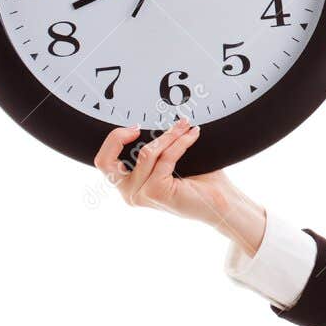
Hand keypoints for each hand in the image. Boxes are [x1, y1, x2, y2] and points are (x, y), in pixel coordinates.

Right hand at [94, 119, 266, 253]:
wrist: (222, 203)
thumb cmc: (200, 183)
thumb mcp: (169, 162)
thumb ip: (155, 149)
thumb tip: (153, 121)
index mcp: (129, 187)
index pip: (103, 162)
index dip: (113, 140)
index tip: (135, 127)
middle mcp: (129, 194)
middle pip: (105, 161)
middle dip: (118, 137)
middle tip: (140, 127)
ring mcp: (140, 195)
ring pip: (146, 152)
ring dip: (169, 135)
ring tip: (186, 127)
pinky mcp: (155, 191)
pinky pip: (165, 157)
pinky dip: (181, 142)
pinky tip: (193, 134)